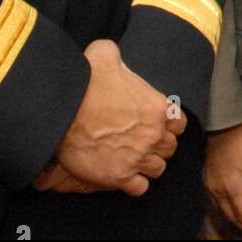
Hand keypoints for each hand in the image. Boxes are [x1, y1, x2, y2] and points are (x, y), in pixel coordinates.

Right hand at [45, 39, 185, 195]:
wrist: (62, 110)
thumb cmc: (85, 80)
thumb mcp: (105, 54)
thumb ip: (117, 54)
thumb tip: (113, 53)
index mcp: (157, 107)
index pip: (179, 123)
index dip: (169, 124)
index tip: (156, 124)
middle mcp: (153, 135)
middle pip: (169, 147)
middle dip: (158, 145)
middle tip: (142, 141)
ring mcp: (137, 158)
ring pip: (158, 169)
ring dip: (148, 164)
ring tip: (135, 159)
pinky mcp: (119, 177)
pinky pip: (140, 188)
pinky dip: (135, 184)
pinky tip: (125, 174)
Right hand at [204, 120, 241, 231]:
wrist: (220, 121)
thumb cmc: (240, 137)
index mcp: (231, 187)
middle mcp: (217, 191)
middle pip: (233, 219)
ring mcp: (210, 187)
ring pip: (224, 213)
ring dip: (239, 218)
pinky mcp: (207, 180)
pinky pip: (217, 203)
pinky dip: (229, 209)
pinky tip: (238, 203)